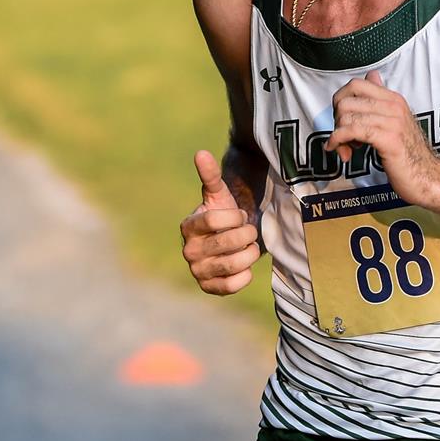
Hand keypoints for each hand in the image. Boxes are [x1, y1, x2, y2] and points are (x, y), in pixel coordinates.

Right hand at [180, 150, 259, 294]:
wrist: (230, 243)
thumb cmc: (225, 216)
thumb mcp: (220, 195)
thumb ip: (210, 175)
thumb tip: (201, 153)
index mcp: (188, 226)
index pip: (213, 220)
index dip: (234, 216)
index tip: (239, 215)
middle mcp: (188, 250)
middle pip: (225, 243)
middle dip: (246, 234)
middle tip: (250, 231)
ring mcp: (197, 270)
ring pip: (231, 264)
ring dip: (249, 254)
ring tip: (251, 247)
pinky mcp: (209, 287)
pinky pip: (231, 286)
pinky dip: (244, 275)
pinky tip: (245, 266)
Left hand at [327, 70, 439, 208]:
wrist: (428, 177)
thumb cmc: (409, 154)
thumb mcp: (395, 121)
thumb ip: (381, 99)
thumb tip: (371, 76)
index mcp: (394, 99)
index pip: (355, 84)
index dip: (340, 100)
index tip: (343, 119)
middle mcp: (393, 106)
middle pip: (346, 100)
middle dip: (336, 120)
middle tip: (344, 137)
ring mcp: (392, 122)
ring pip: (346, 117)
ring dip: (338, 135)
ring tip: (348, 148)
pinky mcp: (388, 139)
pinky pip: (351, 131)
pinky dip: (339, 141)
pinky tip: (342, 153)